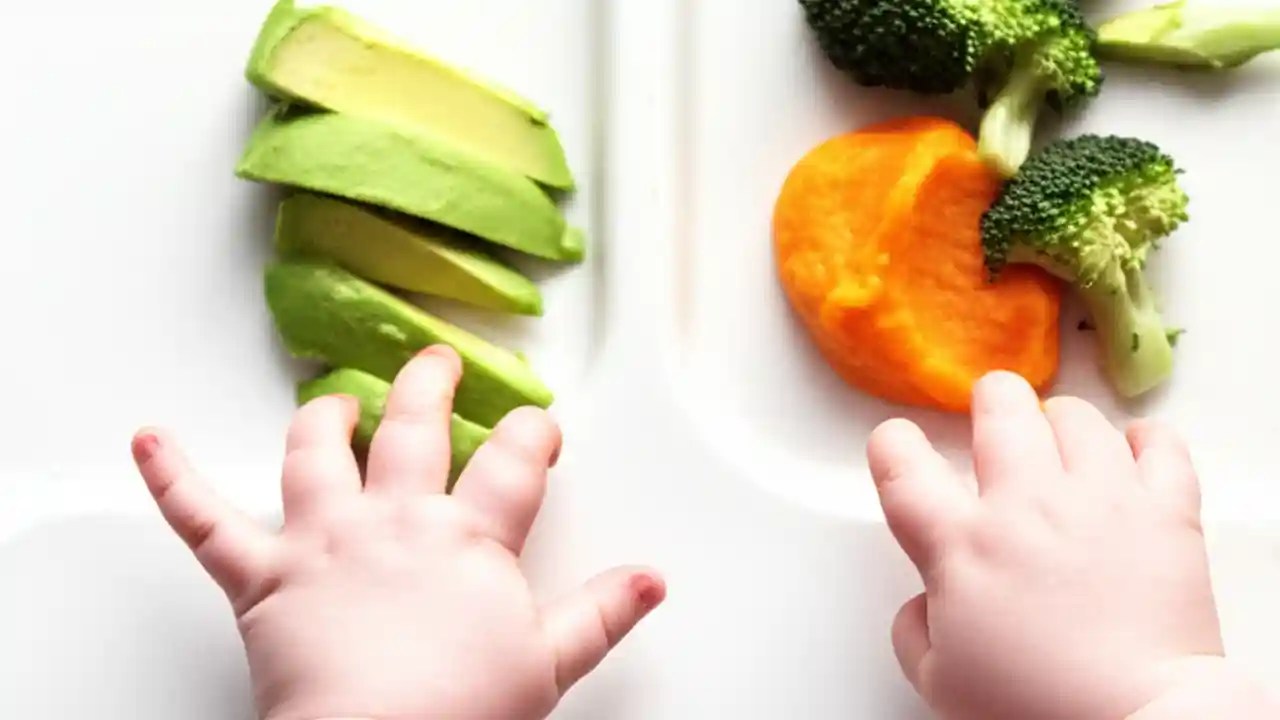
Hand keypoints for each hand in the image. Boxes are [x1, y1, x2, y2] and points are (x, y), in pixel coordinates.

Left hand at [131, 346, 664, 719]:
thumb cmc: (456, 711)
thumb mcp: (548, 664)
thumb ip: (601, 613)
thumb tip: (649, 581)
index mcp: (467, 536)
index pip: (513, 460)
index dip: (533, 432)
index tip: (540, 423)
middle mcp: (394, 519)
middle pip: (413, 427)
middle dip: (428, 385)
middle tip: (435, 362)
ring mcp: (323, 540)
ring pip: (316, 452)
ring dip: (321, 416)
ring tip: (328, 397)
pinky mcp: (261, 575)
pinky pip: (204, 520)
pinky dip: (172, 478)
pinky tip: (149, 442)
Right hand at [867, 371, 1271, 719]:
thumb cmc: (1036, 711)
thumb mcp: (939, 681)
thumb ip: (915, 628)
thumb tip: (927, 602)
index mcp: (960, 544)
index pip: (902, 463)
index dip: (892, 444)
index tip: (898, 447)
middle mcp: (1027, 504)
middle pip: (1001, 405)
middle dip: (992, 403)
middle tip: (994, 419)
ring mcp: (1100, 499)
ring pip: (1077, 416)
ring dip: (1062, 423)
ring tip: (1062, 443)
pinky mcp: (1166, 512)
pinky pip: (1160, 445)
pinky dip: (1145, 441)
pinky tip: (1133, 452)